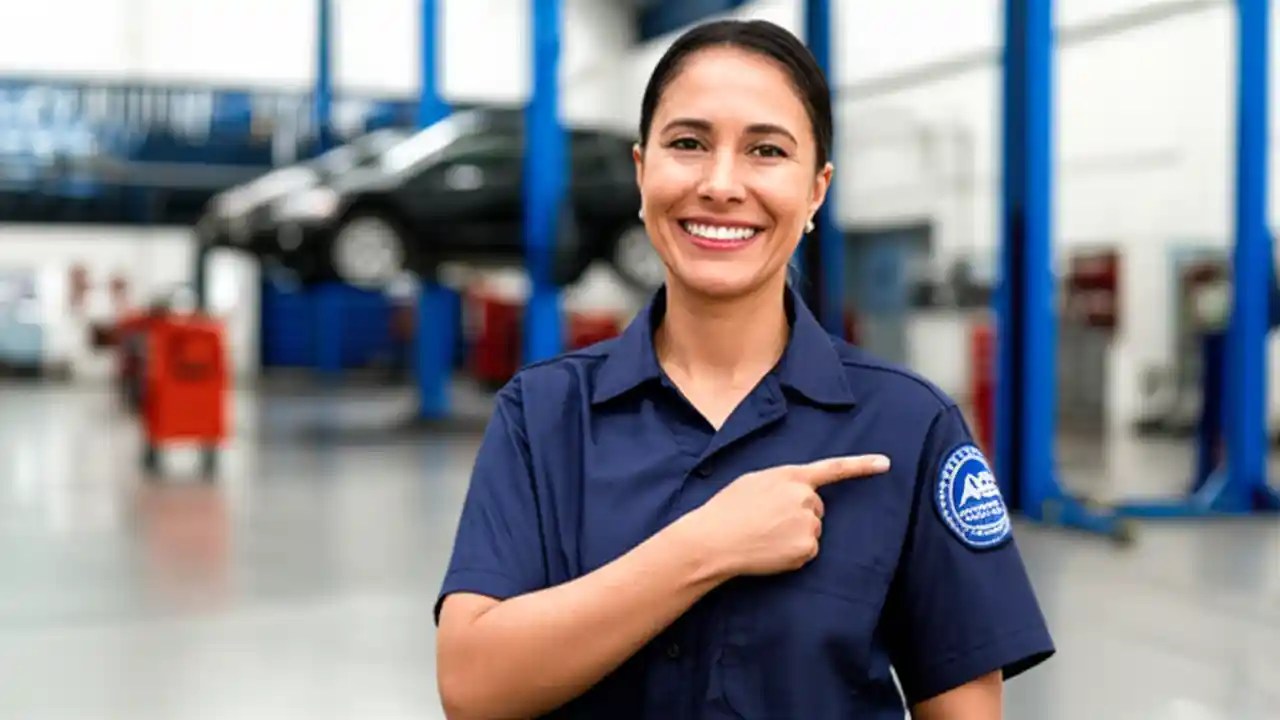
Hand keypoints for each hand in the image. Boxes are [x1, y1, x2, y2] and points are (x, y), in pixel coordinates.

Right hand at [686, 455, 891, 578]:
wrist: (714, 540)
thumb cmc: (727, 509)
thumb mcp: (754, 481)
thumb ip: (782, 482)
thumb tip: (798, 494)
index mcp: (792, 476)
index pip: (833, 469)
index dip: (862, 466)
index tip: (886, 464)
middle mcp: (806, 498)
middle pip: (816, 508)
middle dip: (798, 514)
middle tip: (766, 520)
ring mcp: (809, 525)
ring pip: (812, 531)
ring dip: (793, 534)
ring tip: (764, 535)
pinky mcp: (807, 549)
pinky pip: (807, 551)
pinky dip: (792, 553)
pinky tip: (769, 550)